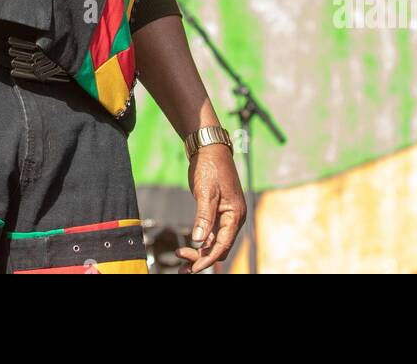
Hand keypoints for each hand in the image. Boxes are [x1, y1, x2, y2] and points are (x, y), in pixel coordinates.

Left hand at [177, 142, 245, 272]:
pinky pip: (211, 233)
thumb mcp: (206, 192)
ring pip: (215, 242)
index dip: (208, 258)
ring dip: (200, 252)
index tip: (194, 268)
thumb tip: (198, 240)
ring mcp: (225, 215)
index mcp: (235, 214)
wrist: (209, 149)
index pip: (223, 244)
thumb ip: (203, 217)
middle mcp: (233, 217)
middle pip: (220, 247)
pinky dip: (201, 242)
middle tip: (183, 266)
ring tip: (182, 261)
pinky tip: (188, 247)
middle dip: (203, 258)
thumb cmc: (210, 167)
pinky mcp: (216, 212)